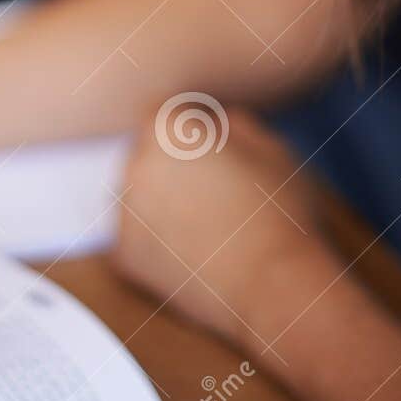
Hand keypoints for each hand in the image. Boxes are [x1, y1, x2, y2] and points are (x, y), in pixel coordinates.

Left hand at [114, 101, 332, 347]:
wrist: (273, 287)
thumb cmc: (278, 211)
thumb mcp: (270, 147)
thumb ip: (233, 123)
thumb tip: (216, 123)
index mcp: (165, 128)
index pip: (160, 112)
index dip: (187, 128)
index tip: (209, 148)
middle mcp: (134, 163)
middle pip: (145, 152)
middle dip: (170, 163)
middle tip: (211, 190)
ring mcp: (123, 211)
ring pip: (136, 194)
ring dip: (158, 200)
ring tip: (204, 222)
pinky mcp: (122, 256)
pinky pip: (132, 235)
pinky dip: (153, 240)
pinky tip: (191, 249)